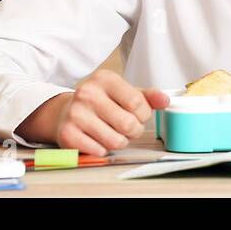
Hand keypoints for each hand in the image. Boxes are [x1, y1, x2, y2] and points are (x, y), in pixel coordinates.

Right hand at [19, 70, 168, 155]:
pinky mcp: (67, 134)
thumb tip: (165, 100)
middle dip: (134, 131)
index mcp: (105, 79)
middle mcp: (87, 93)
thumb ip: (147, 96)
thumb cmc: (101, 102)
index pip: (137, 102)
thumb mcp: (124, 92)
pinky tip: (97, 139)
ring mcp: (75, 113)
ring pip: (115, 140)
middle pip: (127, 124)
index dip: (144, 115)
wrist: (65, 112)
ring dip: (120, 142)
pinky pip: (99, 151)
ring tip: (113, 133)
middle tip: (127, 128)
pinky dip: (103, 150)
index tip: (138, 115)